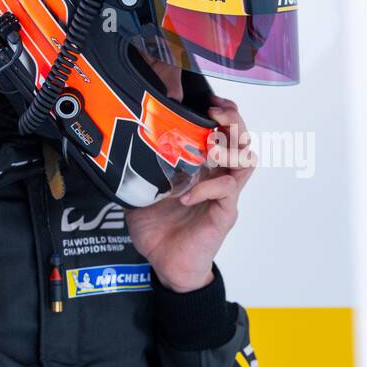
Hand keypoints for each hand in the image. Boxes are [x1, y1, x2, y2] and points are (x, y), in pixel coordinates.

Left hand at [127, 96, 256, 292]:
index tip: (206, 100)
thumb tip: (120, 142)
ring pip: (245, 161)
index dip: (221, 113)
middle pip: (242, 140)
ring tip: (212, 145)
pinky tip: (187, 194)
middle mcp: (218, 177)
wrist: (166, 265)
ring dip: (231, 148)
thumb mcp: (142, 188)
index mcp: (202, 166)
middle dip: (233, 120)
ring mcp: (224, 196)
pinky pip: (225, 192)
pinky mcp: (224, 215)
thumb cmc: (158, 228)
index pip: (223, 132)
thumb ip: (141, 166)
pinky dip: (207, 188)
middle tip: (215, 113)